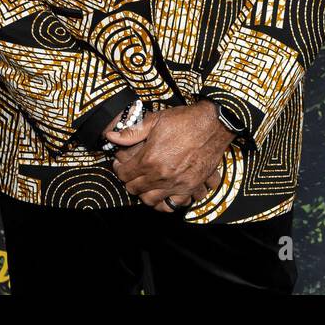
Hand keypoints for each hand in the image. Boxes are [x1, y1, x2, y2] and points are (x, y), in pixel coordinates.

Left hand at [105, 101, 235, 212]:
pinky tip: (163, 195)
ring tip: (146, 186)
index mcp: (150, 159)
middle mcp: (162, 175)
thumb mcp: (155, 120)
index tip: (121, 165)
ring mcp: (177, 183)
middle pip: (136, 189)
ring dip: (145, 194)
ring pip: (152, 201)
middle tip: (132, 174)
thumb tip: (111, 137)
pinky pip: (174, 205)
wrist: (213, 124)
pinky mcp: (191, 187)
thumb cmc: (185, 121)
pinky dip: (166, 203)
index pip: (125, 174)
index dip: (119, 169)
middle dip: (130, 182)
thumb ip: (132, 131)